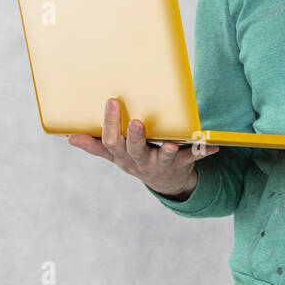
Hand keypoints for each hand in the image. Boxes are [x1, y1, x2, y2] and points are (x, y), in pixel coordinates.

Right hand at [67, 98, 218, 198]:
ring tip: (172, 144)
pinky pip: (194, 158)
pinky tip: (214, 146)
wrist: (166, 182)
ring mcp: (162, 164)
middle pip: (135, 150)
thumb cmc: (137, 160)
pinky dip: (204, 152)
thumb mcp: (115, 156)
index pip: (111, 141)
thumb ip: (96, 145)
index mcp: (123, 155)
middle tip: (137, 122)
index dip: (110, 124)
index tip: (112, 101)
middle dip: (135, 137)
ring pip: (164, 158)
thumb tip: (70, 138)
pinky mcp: (183, 164)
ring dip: (169, 152)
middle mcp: (141, 161)